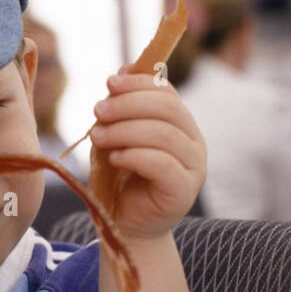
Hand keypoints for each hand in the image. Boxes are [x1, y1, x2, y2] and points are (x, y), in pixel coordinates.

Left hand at [88, 71, 204, 240]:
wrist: (125, 223)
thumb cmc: (119, 178)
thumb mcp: (115, 135)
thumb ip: (121, 106)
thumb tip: (125, 67)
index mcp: (180, 124)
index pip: (167, 92)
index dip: (138, 83)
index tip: (109, 83)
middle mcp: (193, 142)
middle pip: (168, 109)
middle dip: (128, 105)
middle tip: (97, 111)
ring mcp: (193, 167)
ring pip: (164, 134)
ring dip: (125, 130)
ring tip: (97, 136)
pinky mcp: (184, 190)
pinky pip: (162, 164)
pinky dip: (134, 155)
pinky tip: (114, 157)